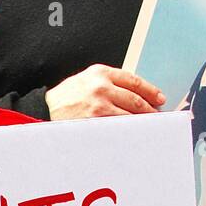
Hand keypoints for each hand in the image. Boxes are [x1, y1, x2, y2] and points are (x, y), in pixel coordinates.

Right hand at [44, 65, 164, 119]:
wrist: (46, 107)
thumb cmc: (68, 96)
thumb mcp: (87, 78)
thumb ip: (110, 82)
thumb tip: (136, 94)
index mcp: (101, 73)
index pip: (134, 81)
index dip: (150, 91)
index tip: (159, 98)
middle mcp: (101, 87)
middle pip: (135, 99)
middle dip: (150, 109)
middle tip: (158, 115)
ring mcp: (98, 105)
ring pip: (129, 114)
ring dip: (142, 121)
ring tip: (149, 126)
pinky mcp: (95, 121)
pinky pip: (118, 126)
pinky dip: (129, 130)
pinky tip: (135, 132)